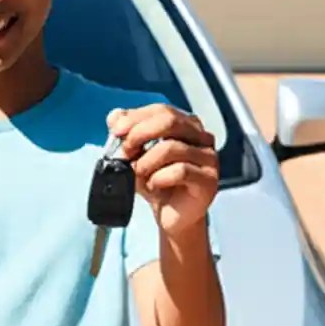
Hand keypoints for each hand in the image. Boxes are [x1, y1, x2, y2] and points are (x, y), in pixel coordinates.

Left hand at [107, 104, 218, 235]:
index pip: (162, 110)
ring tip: (139, 174)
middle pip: (170, 121)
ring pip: (172, 147)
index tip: (116, 130)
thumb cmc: (156, 182)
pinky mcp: (209, 180)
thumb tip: (115, 116)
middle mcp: (201, 137)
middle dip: (140, 133)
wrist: (171, 215)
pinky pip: (180, 171)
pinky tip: (153, 185)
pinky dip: (159, 178)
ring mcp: (208, 158)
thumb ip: (126, 135)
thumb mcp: (136, 156)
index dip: (136, 117)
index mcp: (186, 125)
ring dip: (146, 162)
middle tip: (125, 150)